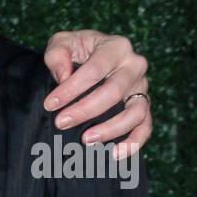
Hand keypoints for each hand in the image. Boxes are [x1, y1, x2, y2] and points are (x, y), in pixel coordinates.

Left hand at [41, 30, 150, 159]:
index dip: (71, 89)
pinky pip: (145, 127)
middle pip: (113, 92)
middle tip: (61, 123)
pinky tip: (115, 154)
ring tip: (85, 140)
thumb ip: (57, 55)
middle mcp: (135, 65)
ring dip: (110, 130)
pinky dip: (134, 143)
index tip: (50, 104)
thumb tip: (64, 76)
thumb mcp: (62, 43)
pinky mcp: (144, 105)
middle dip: (85, 110)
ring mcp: (142, 87)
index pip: (94, 70)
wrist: (93, 55)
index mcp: (116, 46)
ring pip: (134, 113)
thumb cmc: (77, 50)